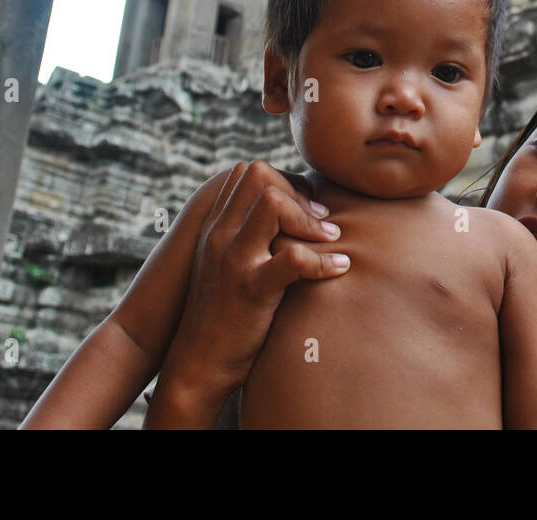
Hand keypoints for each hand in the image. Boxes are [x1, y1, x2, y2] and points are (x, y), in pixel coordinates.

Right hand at [146, 160, 347, 426]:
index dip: (285, 181)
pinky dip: (325, 260)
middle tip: (321, 219)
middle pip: (260, 174)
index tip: (306, 207)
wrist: (197, 365)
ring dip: (310, 219)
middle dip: (298, 191)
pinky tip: (340, 268)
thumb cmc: (222, 315)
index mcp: (214, 227)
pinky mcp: (252, 289)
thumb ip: (245, 236)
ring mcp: (233, 260)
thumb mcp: (224, 266)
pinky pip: (295, 258)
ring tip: (331, 238)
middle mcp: (220, 235)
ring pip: (273, 204)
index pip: (247, 172)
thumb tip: (290, 214)